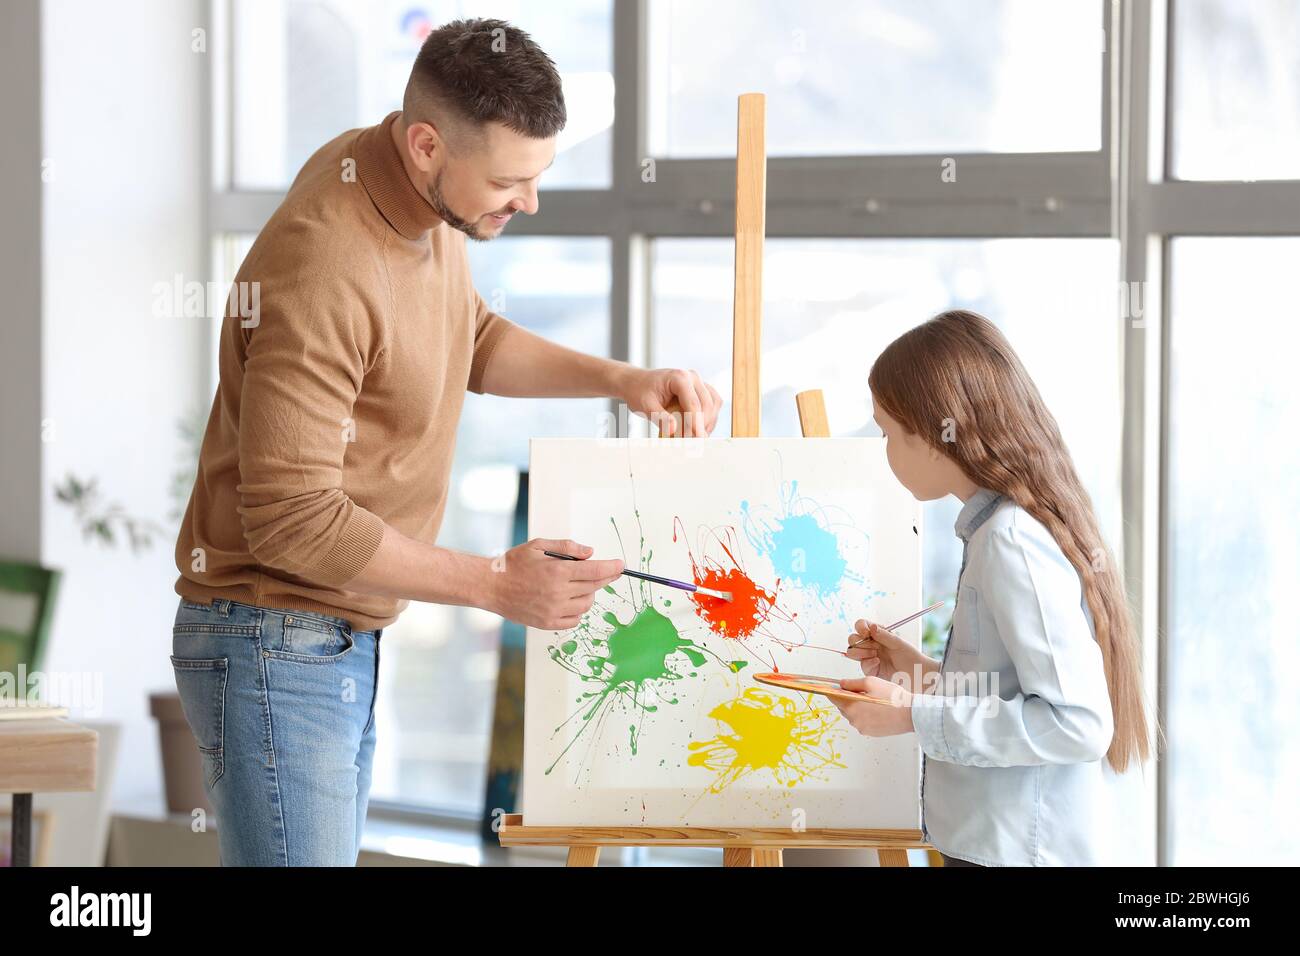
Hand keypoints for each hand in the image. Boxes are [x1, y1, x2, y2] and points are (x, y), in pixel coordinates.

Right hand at [487, 538, 622, 629]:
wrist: (491, 587)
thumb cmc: (513, 564)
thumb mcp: (538, 546)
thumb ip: (567, 547)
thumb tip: (590, 553)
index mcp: (558, 571)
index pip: (595, 570)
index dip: (612, 568)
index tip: (621, 566)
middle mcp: (559, 592)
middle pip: (594, 587)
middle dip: (603, 578)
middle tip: (606, 572)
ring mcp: (554, 610)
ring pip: (587, 604)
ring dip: (589, 594)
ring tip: (578, 585)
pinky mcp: (548, 623)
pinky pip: (574, 619)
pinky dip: (577, 610)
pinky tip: (570, 600)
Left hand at [618, 367, 722, 436]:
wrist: (637, 383)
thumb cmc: (640, 391)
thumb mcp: (646, 406)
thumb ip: (660, 418)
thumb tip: (674, 430)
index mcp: (679, 377)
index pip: (693, 403)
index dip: (696, 423)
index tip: (698, 439)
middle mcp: (692, 377)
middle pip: (706, 405)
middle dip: (701, 425)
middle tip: (691, 443)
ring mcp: (698, 382)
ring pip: (713, 405)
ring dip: (706, 423)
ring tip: (693, 437)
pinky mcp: (701, 390)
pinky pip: (712, 404)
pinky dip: (707, 419)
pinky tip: (696, 429)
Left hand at [829, 675, 914, 736]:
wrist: (911, 714)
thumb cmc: (892, 697)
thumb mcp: (871, 682)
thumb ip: (852, 683)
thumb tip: (841, 684)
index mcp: (851, 707)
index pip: (834, 698)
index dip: (833, 691)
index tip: (832, 687)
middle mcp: (854, 720)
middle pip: (843, 707)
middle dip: (847, 699)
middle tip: (860, 691)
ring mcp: (862, 728)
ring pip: (853, 715)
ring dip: (857, 708)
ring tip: (872, 700)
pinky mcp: (871, 733)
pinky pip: (862, 722)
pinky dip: (865, 716)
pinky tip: (877, 709)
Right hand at [844, 618, 931, 691]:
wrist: (917, 675)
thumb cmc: (911, 657)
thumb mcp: (898, 642)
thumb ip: (883, 635)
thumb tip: (871, 627)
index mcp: (878, 634)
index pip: (861, 625)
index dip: (860, 627)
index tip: (866, 632)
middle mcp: (871, 644)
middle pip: (852, 638)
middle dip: (859, 642)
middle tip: (874, 646)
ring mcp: (869, 657)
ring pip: (852, 652)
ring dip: (861, 652)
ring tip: (875, 654)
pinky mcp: (870, 670)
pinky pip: (861, 665)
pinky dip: (868, 663)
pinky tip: (878, 663)